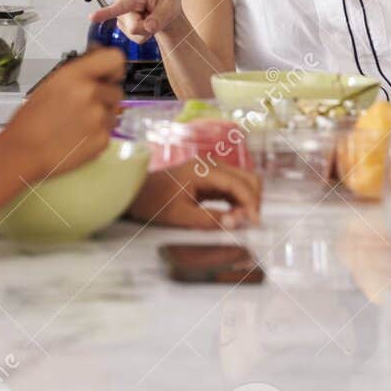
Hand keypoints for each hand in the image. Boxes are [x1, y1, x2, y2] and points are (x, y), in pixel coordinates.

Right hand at [0, 46, 123, 180]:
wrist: (24, 152)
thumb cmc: (32, 117)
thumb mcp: (51, 84)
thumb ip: (78, 75)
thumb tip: (99, 69)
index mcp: (75, 75)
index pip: (115, 58)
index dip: (113, 69)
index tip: (107, 77)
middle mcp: (92, 93)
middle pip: (117, 89)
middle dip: (105, 96)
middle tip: (85, 106)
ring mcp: (100, 118)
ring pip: (114, 111)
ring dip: (102, 115)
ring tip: (78, 124)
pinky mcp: (104, 140)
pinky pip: (109, 131)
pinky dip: (97, 133)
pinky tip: (78, 138)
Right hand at [88, 0, 186, 44]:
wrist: (165, 10)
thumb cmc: (166, 2)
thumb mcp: (171, 5)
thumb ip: (161, 17)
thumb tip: (149, 26)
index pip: (119, 5)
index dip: (105, 12)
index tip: (92, 17)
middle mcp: (125, 5)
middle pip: (134, 27)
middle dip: (147, 27)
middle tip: (156, 17)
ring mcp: (123, 17)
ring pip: (135, 34)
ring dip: (147, 31)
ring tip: (151, 19)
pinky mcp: (124, 26)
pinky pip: (136, 39)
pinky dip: (145, 35)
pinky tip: (146, 24)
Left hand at [126, 158, 260, 229]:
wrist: (136, 194)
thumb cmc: (153, 204)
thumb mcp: (180, 216)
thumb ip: (209, 219)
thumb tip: (237, 223)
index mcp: (204, 170)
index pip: (239, 184)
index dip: (251, 203)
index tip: (254, 224)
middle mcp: (211, 165)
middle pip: (247, 178)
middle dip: (253, 200)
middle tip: (249, 224)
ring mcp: (211, 170)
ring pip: (242, 182)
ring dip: (247, 201)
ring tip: (239, 222)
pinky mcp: (209, 179)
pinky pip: (232, 187)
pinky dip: (238, 201)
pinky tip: (233, 216)